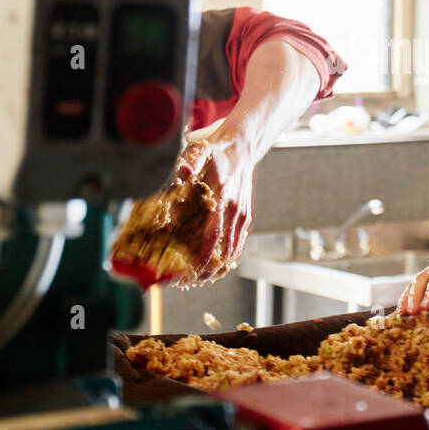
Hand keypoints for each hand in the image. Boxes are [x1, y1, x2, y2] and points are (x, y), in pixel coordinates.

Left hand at [174, 133, 253, 267]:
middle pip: (224, 247)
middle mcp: (236, 209)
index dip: (205, 254)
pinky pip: (239, 242)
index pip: (215, 233)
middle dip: (210, 267)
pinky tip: (218, 266)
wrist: (242, 148)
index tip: (193, 270)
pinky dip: (229, 257)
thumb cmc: (216, 152)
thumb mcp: (201, 151)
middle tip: (193, 281)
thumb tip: (182, 171)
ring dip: (220, 266)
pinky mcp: (245, 216)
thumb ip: (191, 162)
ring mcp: (242, 214)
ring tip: (203, 278)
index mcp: (224, 197)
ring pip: (234, 248)